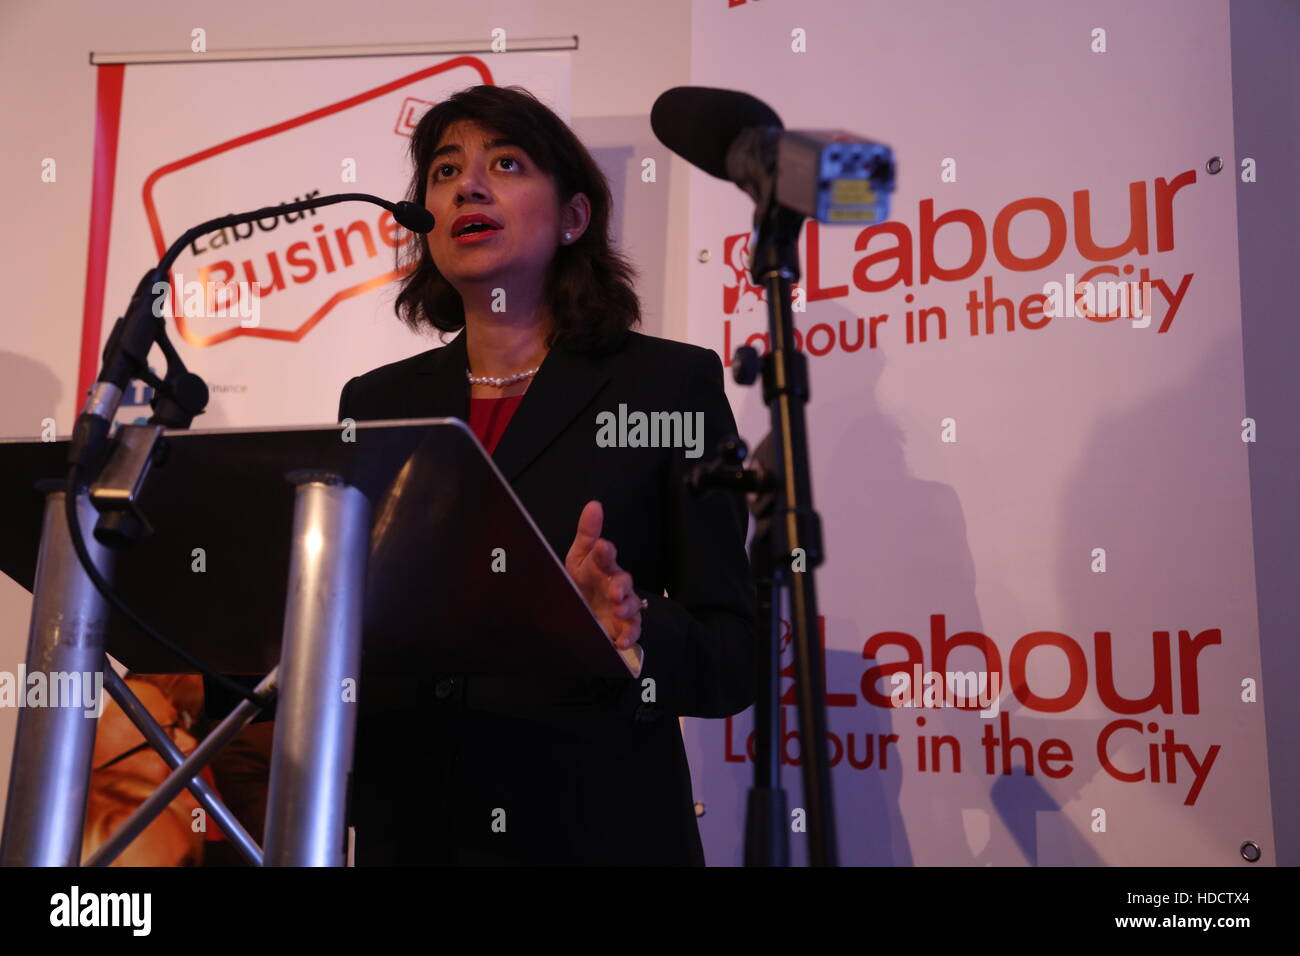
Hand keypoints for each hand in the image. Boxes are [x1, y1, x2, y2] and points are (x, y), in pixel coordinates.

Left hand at [565, 500, 642, 650]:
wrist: (586, 609)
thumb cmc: (585, 579)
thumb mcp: (580, 557)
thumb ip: (587, 533)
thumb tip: (594, 505)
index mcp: (602, 565)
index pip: (606, 555)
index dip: (605, 551)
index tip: (603, 548)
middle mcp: (616, 584)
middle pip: (624, 581)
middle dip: (621, 586)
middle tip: (614, 590)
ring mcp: (622, 605)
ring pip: (631, 605)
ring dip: (627, 607)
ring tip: (619, 610)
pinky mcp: (623, 626)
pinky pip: (632, 630)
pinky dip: (628, 636)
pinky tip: (620, 641)